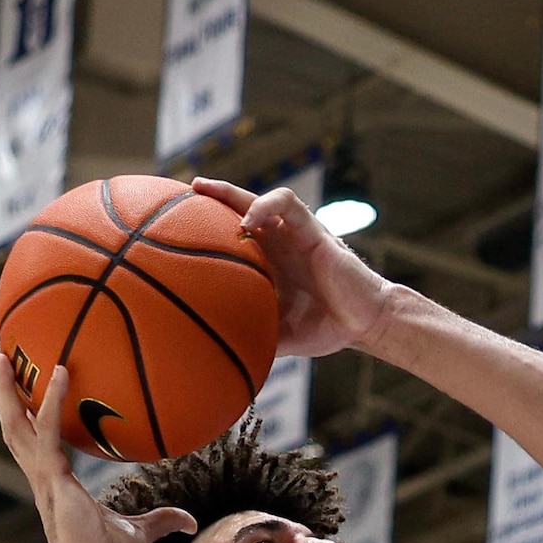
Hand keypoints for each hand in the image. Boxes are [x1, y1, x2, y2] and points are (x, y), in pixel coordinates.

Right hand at [0, 353, 200, 542]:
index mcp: (55, 486)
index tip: (25, 398)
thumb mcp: (140, 534)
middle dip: (4, 396)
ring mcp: (43, 477)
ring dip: (7, 390)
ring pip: (15, 425)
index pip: (36, 446)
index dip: (28, 422)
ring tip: (3, 356)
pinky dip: (53, 400)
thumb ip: (161, 521)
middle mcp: (42, 478)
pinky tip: (62, 373)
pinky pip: (49, 430)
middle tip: (2, 362)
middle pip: (14, 429)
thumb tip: (188, 522)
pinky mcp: (53, 477)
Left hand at [202, 176, 392, 359]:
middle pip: (241, 208)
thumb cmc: (323, 328)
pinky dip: (266, 206)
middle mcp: (279, 243)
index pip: (234, 234)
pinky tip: (248, 223)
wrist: (363, 325)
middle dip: (214, 195)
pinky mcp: (313, 230)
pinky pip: (288, 204)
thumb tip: (213, 353)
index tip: (179, 223)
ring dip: (233, 195)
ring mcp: (295, 233)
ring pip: (261, 199)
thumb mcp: (278, 334)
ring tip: (207, 193)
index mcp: (269, 263)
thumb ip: (251, 333)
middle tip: (186, 189)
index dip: (210, 226)